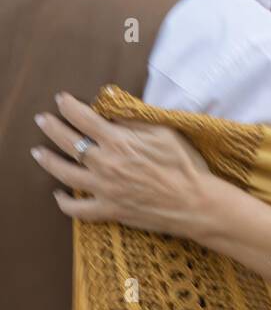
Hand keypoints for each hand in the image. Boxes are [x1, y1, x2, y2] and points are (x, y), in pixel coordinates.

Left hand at [31, 92, 214, 237]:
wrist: (194, 203)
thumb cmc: (184, 165)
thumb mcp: (164, 132)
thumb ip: (134, 122)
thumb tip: (112, 115)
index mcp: (119, 141)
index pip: (84, 119)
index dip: (69, 107)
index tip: (60, 99)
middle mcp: (106, 164)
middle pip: (68, 143)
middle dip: (51, 128)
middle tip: (41, 119)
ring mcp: (104, 189)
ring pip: (65, 174)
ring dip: (48, 161)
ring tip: (37, 152)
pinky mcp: (109, 210)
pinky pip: (77, 209)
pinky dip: (63, 203)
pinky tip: (58, 194)